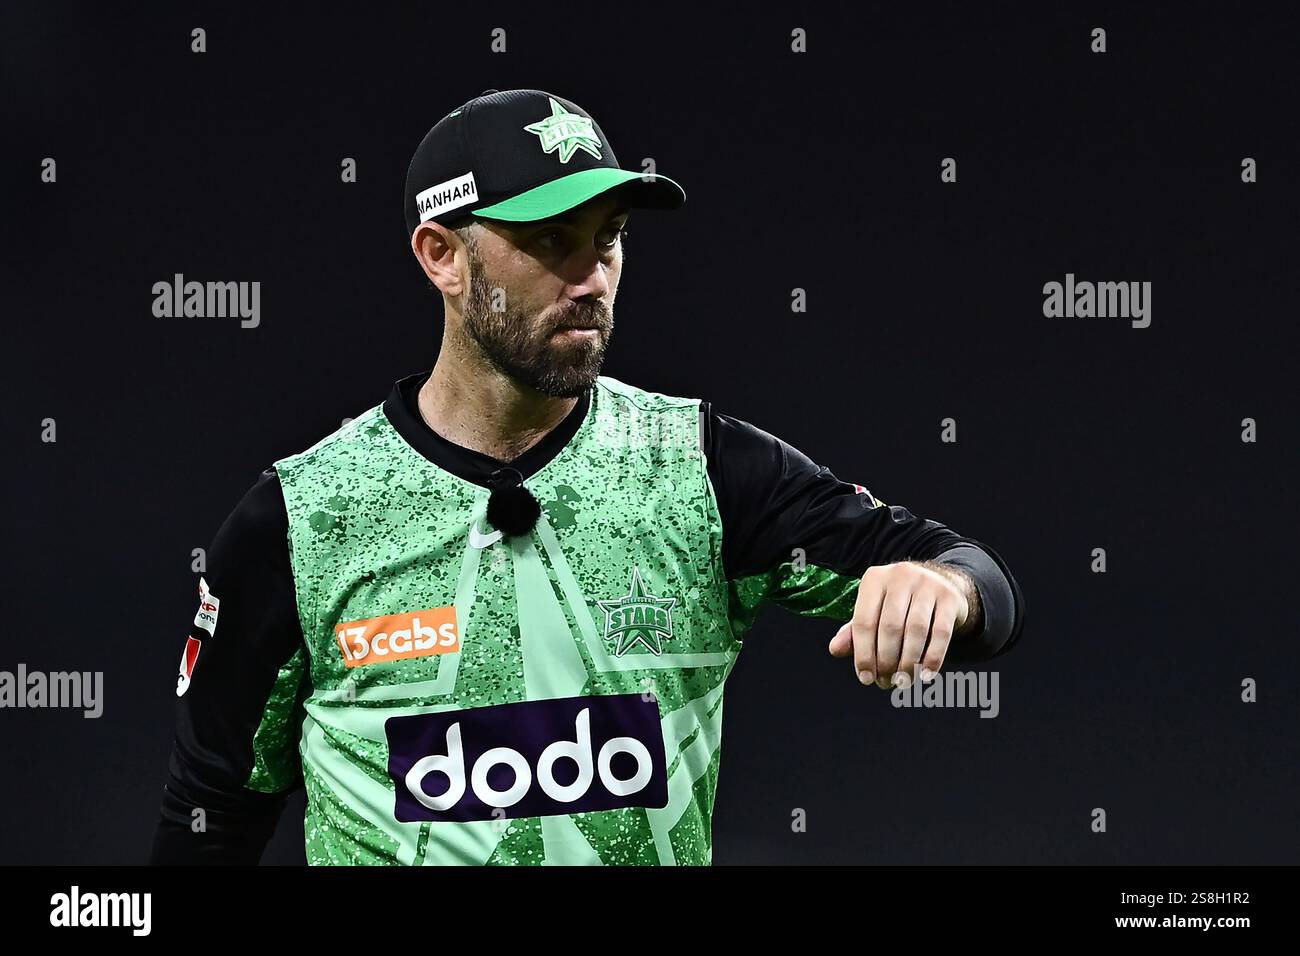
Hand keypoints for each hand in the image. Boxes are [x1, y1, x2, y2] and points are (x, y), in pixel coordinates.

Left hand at [827, 561, 974, 688]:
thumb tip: (835, 649)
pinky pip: (941, 633)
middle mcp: (900, 576)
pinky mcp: (950, 597)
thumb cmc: (897, 603)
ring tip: (903, 681)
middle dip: (886, 661)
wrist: (939, 582)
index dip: (863, 654)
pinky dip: (932, 657)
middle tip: (886, 683)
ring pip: (916, 631)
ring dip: (908, 662)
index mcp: (874, 579)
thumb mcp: (873, 610)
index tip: (866, 679)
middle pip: (890, 627)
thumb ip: (854, 631)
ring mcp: (928, 584)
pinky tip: (925, 674)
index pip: (864, 622)